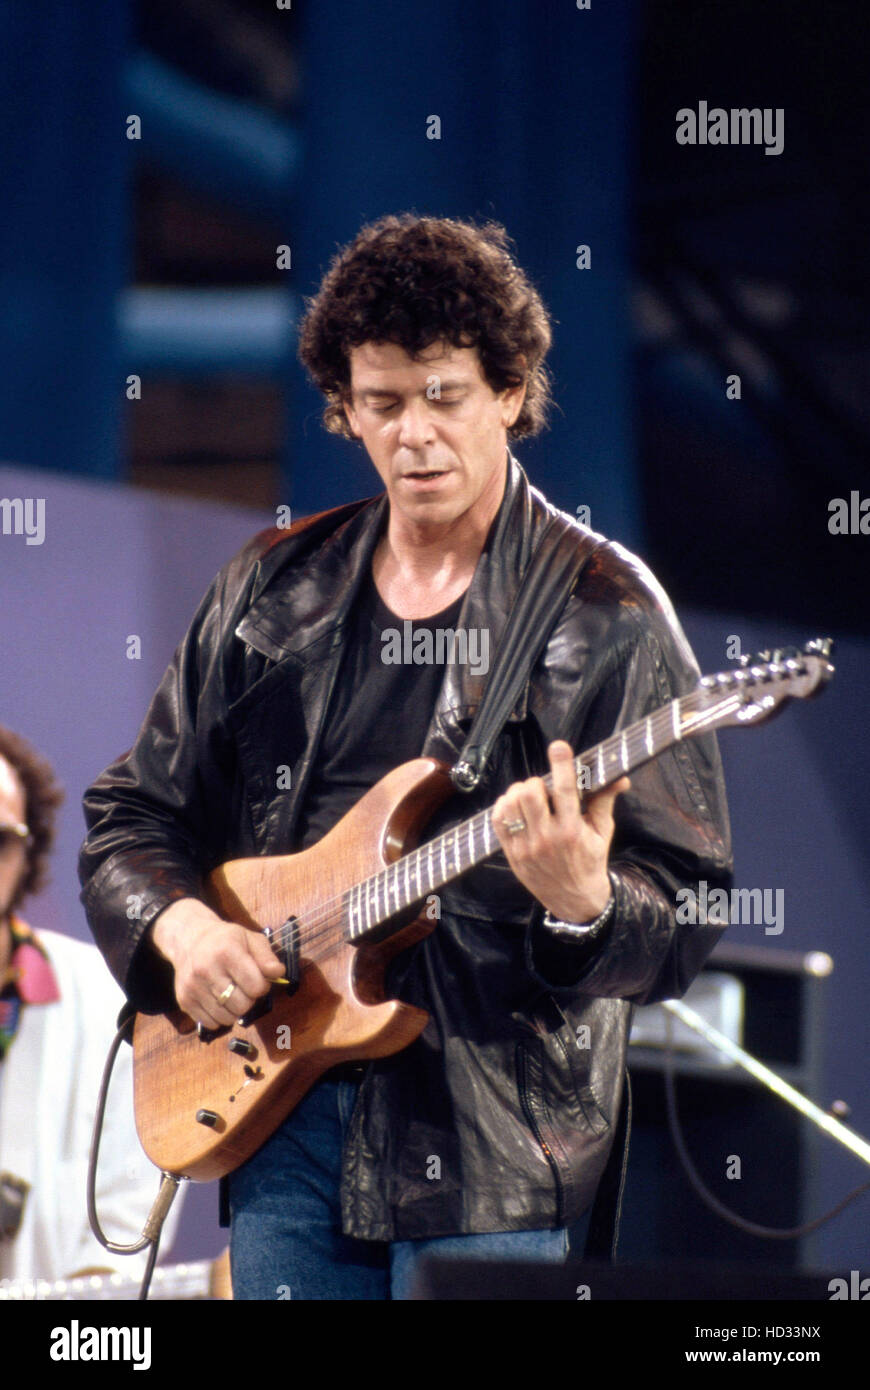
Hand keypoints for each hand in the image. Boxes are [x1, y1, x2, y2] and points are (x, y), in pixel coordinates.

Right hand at [150, 898, 284, 1028]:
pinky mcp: (184, 1001)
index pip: (255, 986)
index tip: (258, 979)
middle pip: (242, 1006)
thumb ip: (267, 957)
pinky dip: (219, 1017)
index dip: (262, 986)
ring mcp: (193, 987)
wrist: (189, 940)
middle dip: (249, 999)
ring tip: (231, 994)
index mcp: (226, 951)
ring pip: (226, 1018)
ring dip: (234, 1010)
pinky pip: (210, 1023)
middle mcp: (206, 970)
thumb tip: (278, 973)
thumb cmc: (226, 940)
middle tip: (244, 988)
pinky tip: (218, 1001)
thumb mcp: (250, 939)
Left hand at [492, 741, 629, 922]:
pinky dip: (504, 806)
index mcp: (573, 831)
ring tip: (528, 797)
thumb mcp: (602, 832)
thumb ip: (605, 801)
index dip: (561, 765)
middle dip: (536, 783)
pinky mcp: (511, 854)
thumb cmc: (590, 860)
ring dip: (518, 793)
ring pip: (511, 804)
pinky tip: (515, 808)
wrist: (574, 899)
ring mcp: (526, 847)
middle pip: (530, 794)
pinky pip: (498, 820)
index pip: (566, 791)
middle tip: (542, 787)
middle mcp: (548, 838)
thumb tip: (621, 778)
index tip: (559, 747)